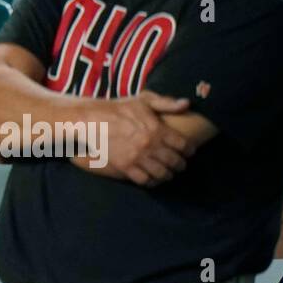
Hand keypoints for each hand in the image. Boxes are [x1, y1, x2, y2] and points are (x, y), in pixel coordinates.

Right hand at [71, 93, 194, 186]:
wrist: (92, 120)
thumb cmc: (118, 108)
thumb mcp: (142, 101)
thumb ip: (165, 103)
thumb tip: (187, 104)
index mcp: (157, 129)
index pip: (184, 145)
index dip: (190, 149)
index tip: (189, 151)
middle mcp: (150, 146)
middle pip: (175, 162)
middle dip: (181, 164)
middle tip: (180, 163)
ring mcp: (138, 158)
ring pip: (162, 174)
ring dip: (168, 175)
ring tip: (168, 172)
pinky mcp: (126, 167)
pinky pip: (145, 181)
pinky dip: (152, 181)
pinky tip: (152, 177)